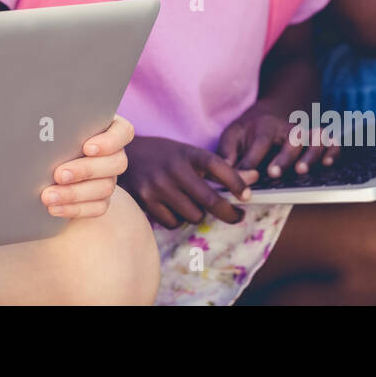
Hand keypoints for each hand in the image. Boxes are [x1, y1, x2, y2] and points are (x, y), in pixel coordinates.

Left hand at [40, 115, 132, 219]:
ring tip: (48, 196)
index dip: (109, 141)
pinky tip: (54, 208)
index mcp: (108, 128)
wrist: (40, 167)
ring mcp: (110, 178)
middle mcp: (113, 154)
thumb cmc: (47, 137)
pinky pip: (97, 207)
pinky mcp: (101, 199)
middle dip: (85, 170)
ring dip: (74, 193)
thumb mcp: (54, 129)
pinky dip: (74, 208)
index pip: (124, 132)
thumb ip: (57, 126)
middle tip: (59, 174)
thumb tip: (44, 131)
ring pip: (105, 187)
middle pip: (116, 163)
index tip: (87, 148)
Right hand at [119, 135, 258, 228]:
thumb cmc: (163, 156)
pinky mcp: (145, 200)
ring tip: (191, 204)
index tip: (247, 196)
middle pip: (210, 200)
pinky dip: (178, 220)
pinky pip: (174, 222)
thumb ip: (219, 169)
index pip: (219, 167)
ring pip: (194, 215)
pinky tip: (172, 208)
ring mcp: (158, 185)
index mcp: (188, 153)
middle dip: (229, 213)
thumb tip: (254, 178)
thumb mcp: (189, 154)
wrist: (121, 153)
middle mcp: (174, 169)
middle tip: (237, 216)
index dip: (237, 182)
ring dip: (198, 214)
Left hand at [219, 99, 339, 179]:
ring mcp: (306, 134)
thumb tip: (222, 175)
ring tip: (301, 171)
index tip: (246, 178)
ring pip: (313, 141)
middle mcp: (287, 129)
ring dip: (309, 156)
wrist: (272, 111)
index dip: (252, 163)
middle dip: (282, 158)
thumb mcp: (232, 135)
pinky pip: (331, 143)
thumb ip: (226, 154)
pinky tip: (327, 164)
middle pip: (290, 140)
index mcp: (264, 127)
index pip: (259, 145)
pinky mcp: (319, 140)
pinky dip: (332, 152)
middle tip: (273, 173)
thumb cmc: (249, 129)